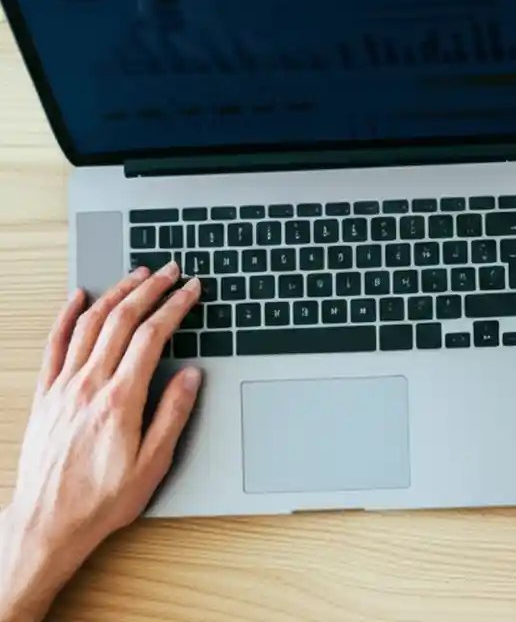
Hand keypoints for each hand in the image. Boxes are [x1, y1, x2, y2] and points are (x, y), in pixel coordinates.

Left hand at [0, 263, 202, 621]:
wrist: (48, 522)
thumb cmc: (101, 500)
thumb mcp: (153, 464)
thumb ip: (173, 414)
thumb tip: (190, 375)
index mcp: (120, 400)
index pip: (152, 337)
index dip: (175, 307)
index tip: (191, 291)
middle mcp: (88, 386)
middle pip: (121, 320)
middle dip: (150, 289)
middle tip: (170, 272)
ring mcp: (63, 388)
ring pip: (89, 324)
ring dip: (115, 293)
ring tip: (135, 276)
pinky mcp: (45, 395)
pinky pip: (55, 344)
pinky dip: (66, 315)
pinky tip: (77, 298)